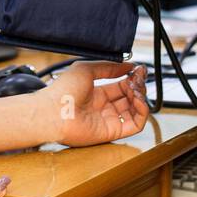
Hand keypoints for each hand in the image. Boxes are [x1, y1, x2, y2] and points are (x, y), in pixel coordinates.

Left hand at [34, 62, 149, 145]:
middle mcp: (103, 108)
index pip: (121, 86)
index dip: (132, 78)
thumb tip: (128, 65)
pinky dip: (142, 112)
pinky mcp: (112, 132)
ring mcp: (108, 120)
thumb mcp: (86, 69)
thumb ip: (108, 67)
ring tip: (136, 89)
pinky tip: (139, 100)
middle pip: (129, 98)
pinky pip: (135, 124)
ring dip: (141, 98)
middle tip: (138, 78)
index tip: (139, 69)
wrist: (53, 112)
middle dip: (137, 86)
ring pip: (135, 111)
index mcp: (96, 94)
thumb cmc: (63, 91)